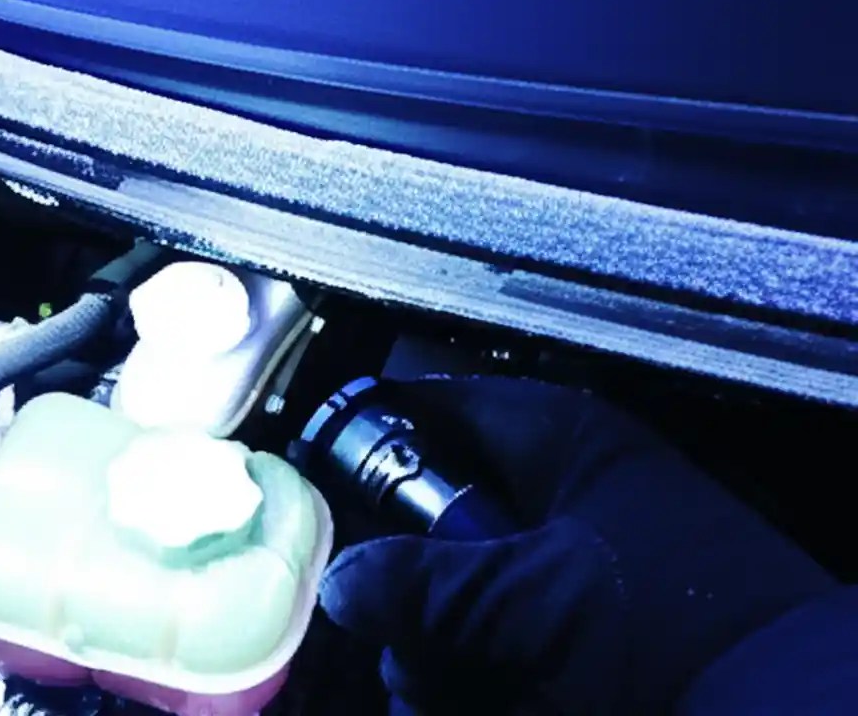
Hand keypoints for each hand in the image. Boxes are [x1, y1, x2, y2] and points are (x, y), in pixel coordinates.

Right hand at [319, 378, 834, 714]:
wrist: (778, 709)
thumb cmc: (677, 624)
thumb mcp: (538, 594)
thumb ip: (429, 584)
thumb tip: (342, 585)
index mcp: (554, 447)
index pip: (433, 408)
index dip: (372, 437)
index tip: (317, 476)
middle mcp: (544, 503)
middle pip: (419, 526)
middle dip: (402, 593)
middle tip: (407, 632)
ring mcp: (548, 579)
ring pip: (436, 604)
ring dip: (425, 654)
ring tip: (447, 685)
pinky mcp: (551, 643)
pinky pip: (467, 656)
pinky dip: (451, 687)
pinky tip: (464, 703)